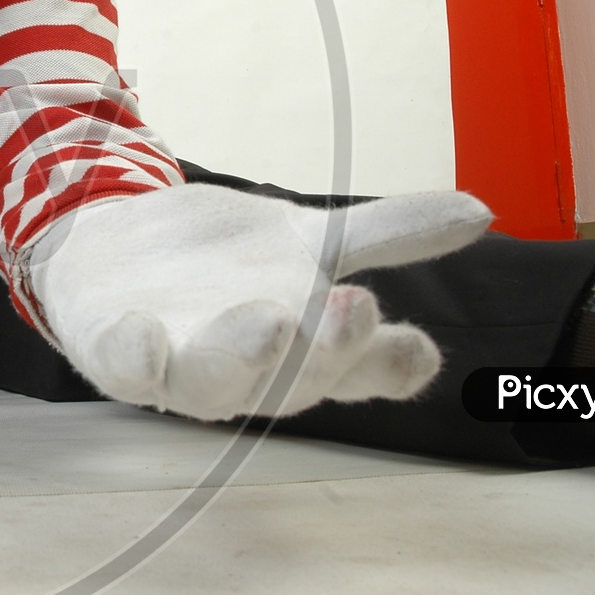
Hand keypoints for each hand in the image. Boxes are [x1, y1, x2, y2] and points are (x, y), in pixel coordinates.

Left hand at [29, 184, 491, 420]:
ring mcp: (180, 365)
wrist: (113, 242)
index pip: (363, 371)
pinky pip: (126, 367)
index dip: (389, 363)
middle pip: (296, 382)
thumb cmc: (219, 260)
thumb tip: (481, 213)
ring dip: (243, 356)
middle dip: (325, 352)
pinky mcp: (116, 352)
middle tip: (351, 307)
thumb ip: (384, 232)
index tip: (414, 342)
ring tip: (270, 321)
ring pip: (215, 382)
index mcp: (305, 350)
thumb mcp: (306, 238)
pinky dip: (137, 355)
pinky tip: (145, 333)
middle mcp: (250, 372)